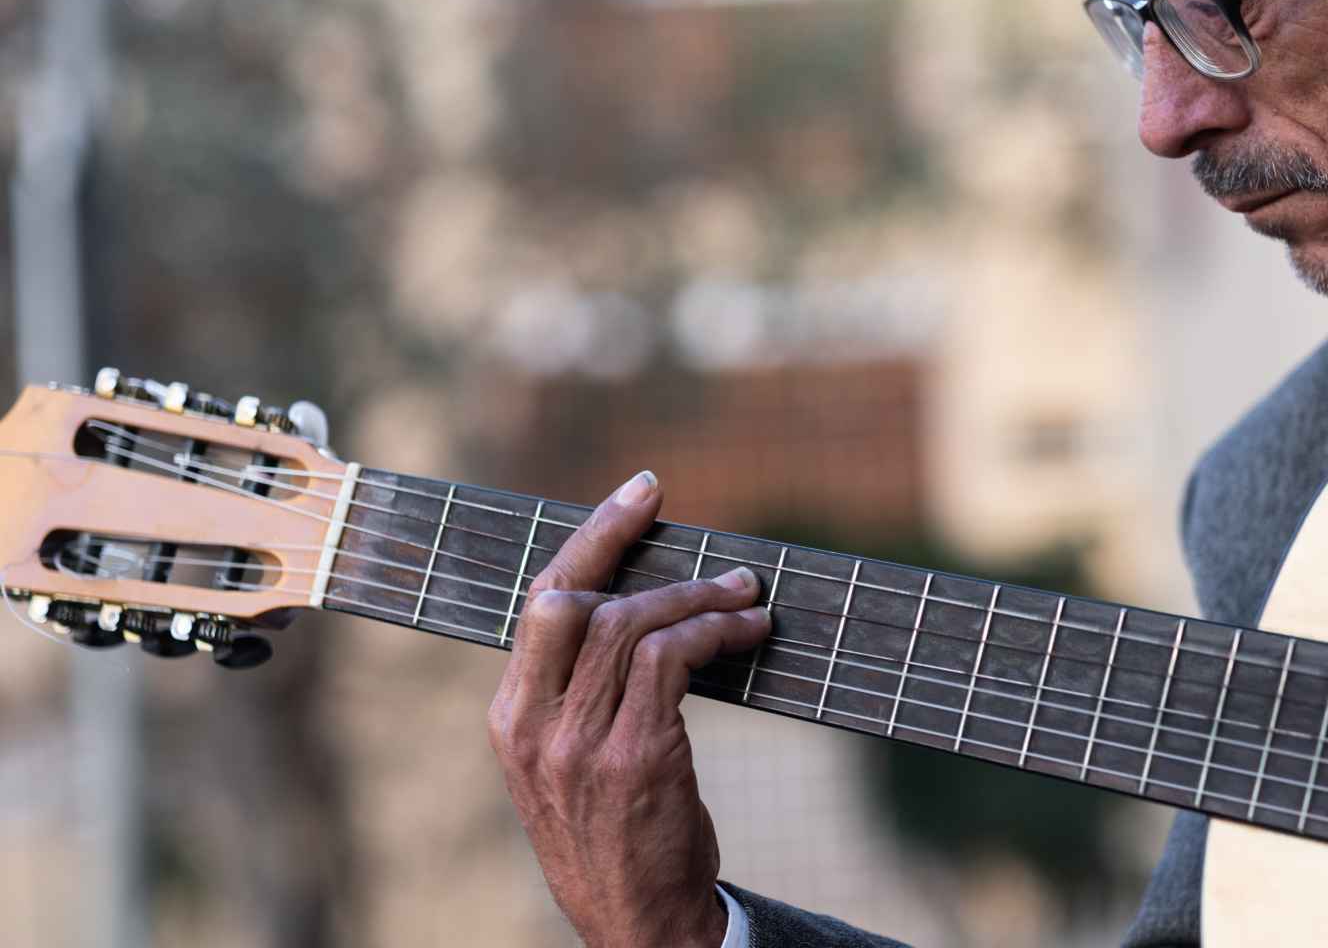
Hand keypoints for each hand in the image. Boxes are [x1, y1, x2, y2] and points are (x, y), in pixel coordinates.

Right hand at [486, 471, 771, 947]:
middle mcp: (532, 728)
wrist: (639, 929)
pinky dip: (713, 632)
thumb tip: (640, 605)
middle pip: (575, 599)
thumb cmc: (615, 838)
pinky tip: (747, 634)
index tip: (639, 494)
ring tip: (746, 596)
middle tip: (694, 529)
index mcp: (509, 720)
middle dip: (633, 545)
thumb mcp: (567, 765)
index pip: (540, 602)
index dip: (591, 538)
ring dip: (699, 597)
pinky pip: (670, 660)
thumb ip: (580, 693)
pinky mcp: (634, 760)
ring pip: (631, 623)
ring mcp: (578, 745)